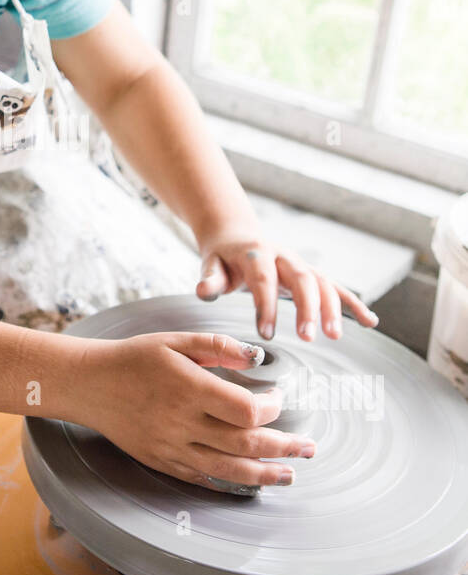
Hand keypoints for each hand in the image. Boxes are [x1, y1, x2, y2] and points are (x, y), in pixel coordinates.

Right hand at [76, 330, 315, 490]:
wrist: (91, 384)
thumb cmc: (135, 358)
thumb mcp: (176, 340)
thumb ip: (219, 347)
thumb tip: (258, 358)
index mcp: (189, 388)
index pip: (246, 410)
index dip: (273, 408)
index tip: (280, 399)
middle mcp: (182, 423)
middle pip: (246, 445)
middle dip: (284, 448)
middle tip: (309, 448)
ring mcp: (171, 447)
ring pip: (229, 471)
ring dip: (266, 475)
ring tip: (290, 474)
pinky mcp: (162, 462)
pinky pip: (203, 479)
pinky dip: (231, 484)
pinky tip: (250, 482)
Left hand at [195, 233, 377, 341]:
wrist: (236, 236)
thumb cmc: (222, 257)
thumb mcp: (210, 264)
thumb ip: (209, 278)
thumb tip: (203, 292)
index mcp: (256, 254)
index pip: (264, 279)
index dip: (266, 306)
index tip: (265, 334)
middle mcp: (284, 256)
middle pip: (301, 279)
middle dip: (307, 308)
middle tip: (308, 338)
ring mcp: (300, 264)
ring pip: (322, 283)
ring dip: (331, 308)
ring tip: (334, 336)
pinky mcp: (311, 274)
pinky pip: (336, 287)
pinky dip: (353, 304)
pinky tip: (370, 322)